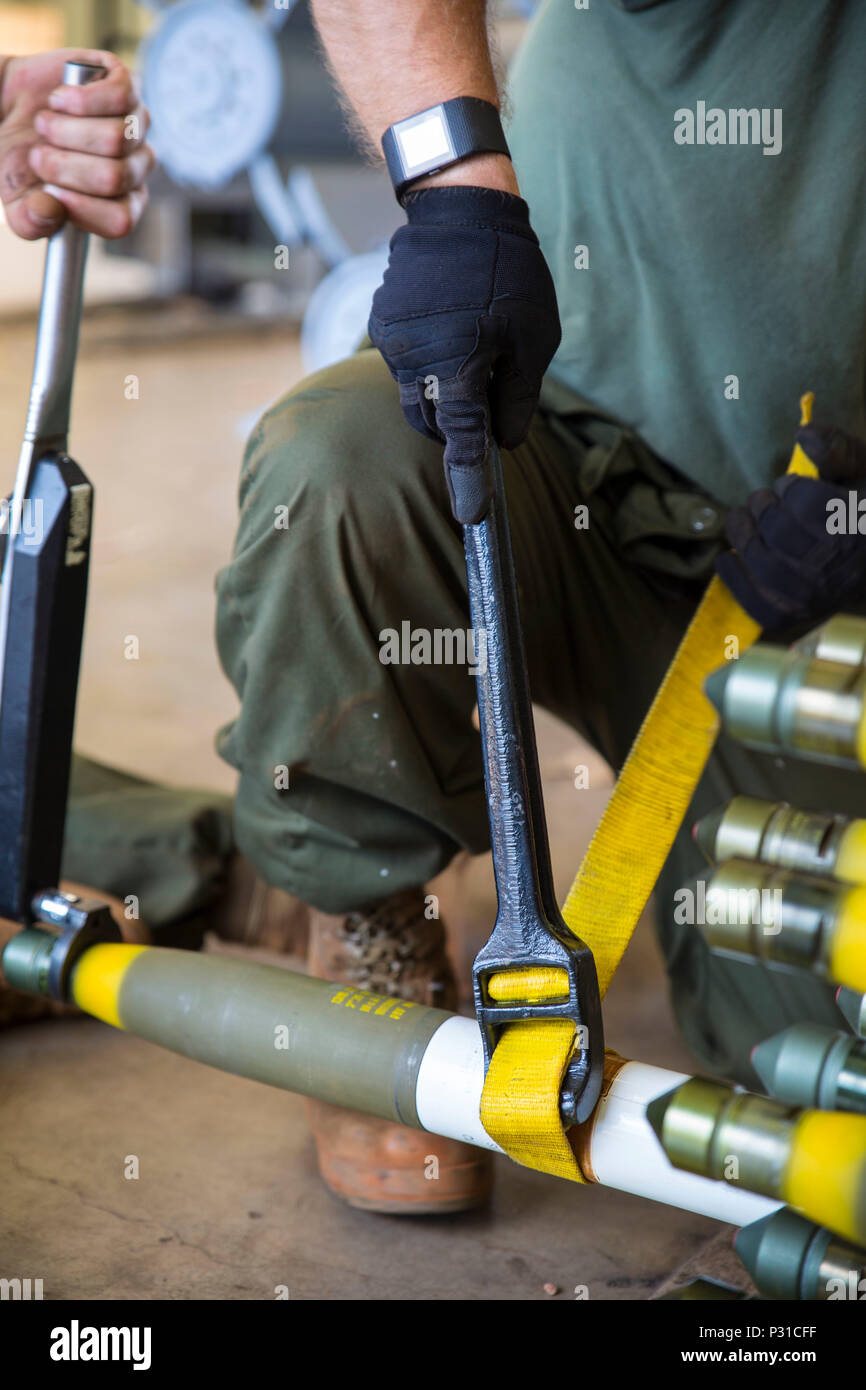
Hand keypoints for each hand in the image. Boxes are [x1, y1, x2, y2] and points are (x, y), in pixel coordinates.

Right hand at [0, 48, 152, 239]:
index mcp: (122, 204)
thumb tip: (49, 212)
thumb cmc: (20, 160)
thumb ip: (30, 221)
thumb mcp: (18, 200)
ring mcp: (136, 126)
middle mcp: (137, 168)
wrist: (7, 108)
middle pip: (113, 177)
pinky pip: (120, 97)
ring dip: (63, 131)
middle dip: (62, 166)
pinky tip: (57, 100)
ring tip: (43, 125)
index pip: (120, 219)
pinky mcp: (128, 86)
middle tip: (36, 154)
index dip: (82, 208)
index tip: (50, 191)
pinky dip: (78, 100)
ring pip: (114, 138)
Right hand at [368, 184, 560, 523]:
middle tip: (488, 398)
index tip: (471, 517)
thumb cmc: (508, 271)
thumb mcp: (535, 338)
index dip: (468, 482)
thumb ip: (519, 397)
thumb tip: (504, 441)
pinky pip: (404, 362)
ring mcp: (392, 342)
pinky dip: (427, 362)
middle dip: (455, 428)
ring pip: (415, 394)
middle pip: (431, 425)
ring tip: (471, 349)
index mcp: (458, 365)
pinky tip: (450, 325)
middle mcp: (416, 361)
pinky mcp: (381, 323)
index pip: (462, 443)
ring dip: (441, 392)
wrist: (458, 205)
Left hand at [717, 423, 865, 632]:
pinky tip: (727, 556)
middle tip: (764, 500)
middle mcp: (841, 567)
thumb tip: (803, 433)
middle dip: (762, 506)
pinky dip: (733, 576)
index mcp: (861, 526)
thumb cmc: (861, 506)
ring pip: (763, 562)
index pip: (806, 503)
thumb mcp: (862, 469)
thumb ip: (837, 448)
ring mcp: (817, 597)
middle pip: (778, 530)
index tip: (789, 485)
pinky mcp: (795, 616)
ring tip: (744, 519)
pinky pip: (756, 603)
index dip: (789, 487)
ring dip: (743, 533)